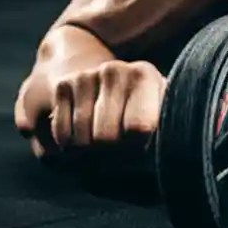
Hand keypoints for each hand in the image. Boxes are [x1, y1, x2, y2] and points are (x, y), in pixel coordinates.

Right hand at [14, 60, 165, 159]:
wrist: (113, 82)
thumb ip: (165, 128)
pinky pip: (62, 134)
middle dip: (112, 153)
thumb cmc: (145, 110)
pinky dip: (71, 147)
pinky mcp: (63, 86)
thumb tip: (159, 158)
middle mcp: (114, 70)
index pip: (139, 128)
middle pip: (105, 138)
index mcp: (145, 75)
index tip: (141, 143)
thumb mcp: (162, 114)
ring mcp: (85, 76)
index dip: (137, 146)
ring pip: (81, 140)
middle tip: (120, 147)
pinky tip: (85, 138)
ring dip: (91, 152)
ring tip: (105, 144)